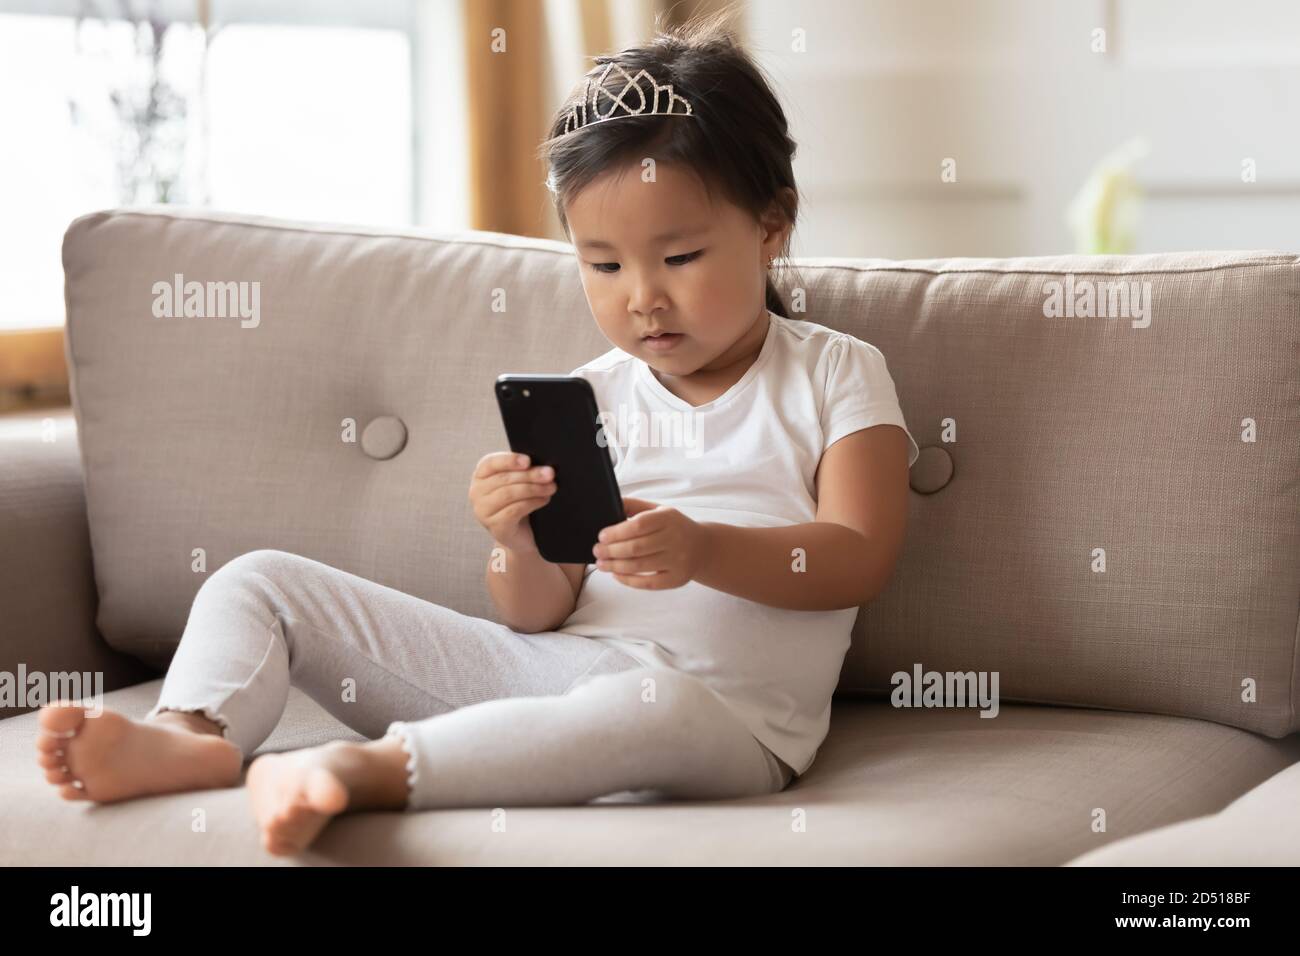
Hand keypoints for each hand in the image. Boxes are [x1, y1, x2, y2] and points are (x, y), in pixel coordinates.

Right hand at [468, 451, 556, 554]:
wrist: (521, 534)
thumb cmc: (520, 501)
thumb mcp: (519, 482)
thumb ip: (524, 471)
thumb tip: (544, 467)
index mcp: (481, 475)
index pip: (491, 463)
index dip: (510, 460)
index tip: (528, 461)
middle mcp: (476, 492)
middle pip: (504, 479)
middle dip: (530, 475)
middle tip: (550, 474)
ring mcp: (483, 511)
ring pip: (509, 494)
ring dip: (534, 489)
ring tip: (551, 487)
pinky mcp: (495, 526)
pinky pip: (514, 511)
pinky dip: (532, 503)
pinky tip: (544, 500)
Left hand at [591, 497, 709, 589]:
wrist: (703, 548)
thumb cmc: (673, 527)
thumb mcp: (659, 511)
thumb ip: (635, 506)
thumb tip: (610, 503)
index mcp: (669, 518)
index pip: (639, 526)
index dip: (617, 532)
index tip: (601, 536)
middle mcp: (675, 539)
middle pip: (636, 547)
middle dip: (611, 551)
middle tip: (597, 551)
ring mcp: (678, 561)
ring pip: (640, 566)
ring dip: (616, 566)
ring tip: (602, 564)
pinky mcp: (677, 579)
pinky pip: (648, 583)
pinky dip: (629, 580)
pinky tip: (617, 575)